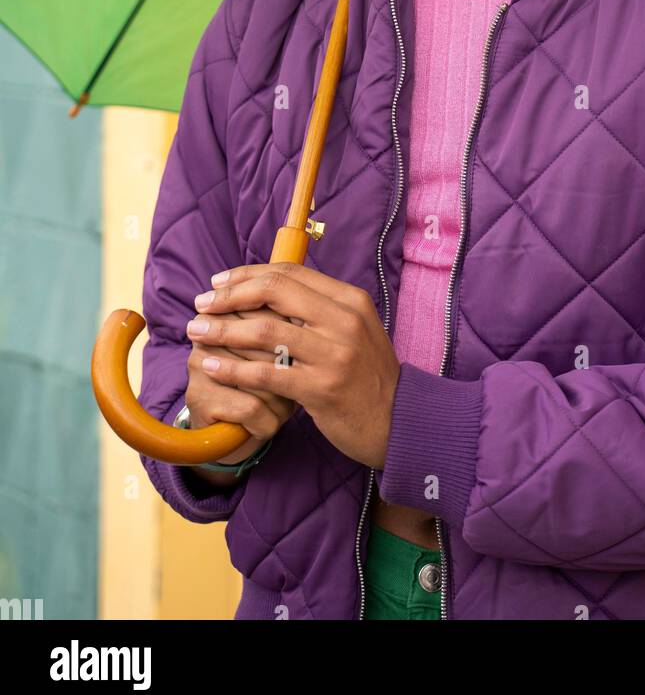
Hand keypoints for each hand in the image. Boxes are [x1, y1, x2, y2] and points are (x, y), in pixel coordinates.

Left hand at [186, 262, 400, 468]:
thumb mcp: (354, 330)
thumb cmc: (367, 375)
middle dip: (230, 295)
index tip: (219, 282)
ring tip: (197, 331)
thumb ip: (319, 309)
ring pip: (265, 331)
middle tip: (202, 304)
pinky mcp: (321, 389)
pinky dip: (233, 368)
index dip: (248, 274)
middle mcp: (344, 321)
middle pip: (274, 291)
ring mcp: (334, 355)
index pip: (290, 273)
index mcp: (350, 300)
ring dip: (223, 330)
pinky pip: (266, 373)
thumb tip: (270, 287)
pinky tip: (212, 366)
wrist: (397, 421)